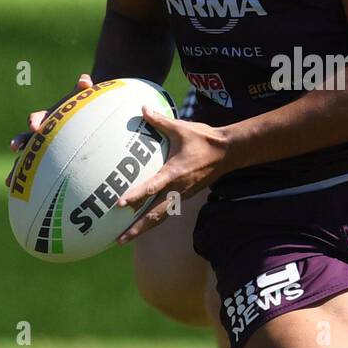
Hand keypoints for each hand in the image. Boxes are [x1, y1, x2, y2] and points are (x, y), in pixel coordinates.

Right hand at [5, 72, 92, 186]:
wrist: (82, 117)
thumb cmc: (82, 108)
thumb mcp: (81, 100)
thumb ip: (82, 90)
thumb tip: (86, 79)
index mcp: (48, 117)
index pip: (39, 117)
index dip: (35, 120)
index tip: (34, 125)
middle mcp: (40, 133)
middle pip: (26, 138)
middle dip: (20, 142)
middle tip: (14, 147)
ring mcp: (40, 148)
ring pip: (26, 159)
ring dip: (16, 170)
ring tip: (8, 182)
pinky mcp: (44, 162)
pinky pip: (35, 175)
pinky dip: (28, 185)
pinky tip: (23, 198)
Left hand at [115, 111, 229, 242]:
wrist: (229, 152)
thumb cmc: (205, 139)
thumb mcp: (182, 128)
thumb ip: (160, 120)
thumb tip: (143, 108)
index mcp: (175, 173)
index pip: (152, 187)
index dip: (136, 196)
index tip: (119, 204)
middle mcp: (178, 189)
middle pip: (154, 214)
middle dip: (136, 228)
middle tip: (118, 239)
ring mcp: (183, 195)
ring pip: (160, 217)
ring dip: (143, 229)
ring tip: (124, 239)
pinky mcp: (186, 196)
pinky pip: (167, 212)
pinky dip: (153, 221)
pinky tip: (142, 225)